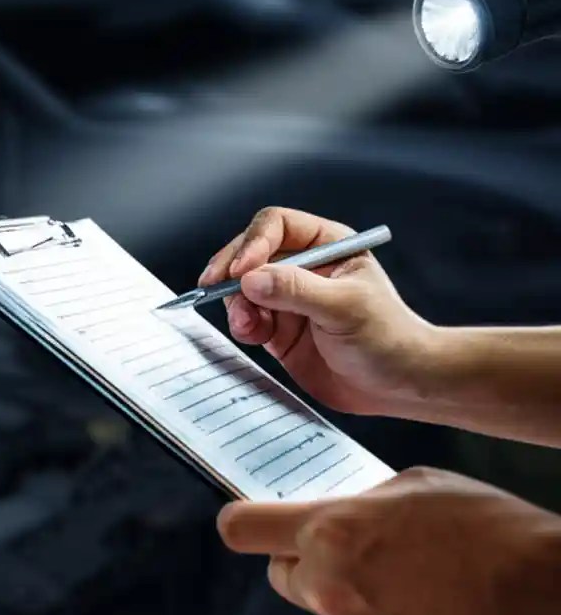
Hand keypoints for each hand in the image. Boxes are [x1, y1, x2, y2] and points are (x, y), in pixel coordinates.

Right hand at [200, 207, 433, 417]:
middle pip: (250, 254)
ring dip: (236, 304)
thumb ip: (296, 290)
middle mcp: (304, 267)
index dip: (253, 243)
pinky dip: (242, 325)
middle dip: (233, 272)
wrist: (397, 387)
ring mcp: (288, 299)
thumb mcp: (345, 307)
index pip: (277, 226)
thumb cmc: (389, 339)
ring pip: (242, 288)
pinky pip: (246, 318)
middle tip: (216, 288)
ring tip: (249, 325)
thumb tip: (251, 279)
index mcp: (327, 246)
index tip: (241, 270)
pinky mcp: (278, 329)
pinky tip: (254, 335)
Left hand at [217, 467, 560, 614]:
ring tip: (416, 586)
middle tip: (357, 554)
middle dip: (309, 564)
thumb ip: (361, 502)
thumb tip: (339, 509)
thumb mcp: (418, 487)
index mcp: (330, 531)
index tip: (254, 523)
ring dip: (355, 598)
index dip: (247, 523)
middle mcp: (330, 588)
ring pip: (329, 611)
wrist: (547, 603)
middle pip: (283, 577)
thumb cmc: (493, 536)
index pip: (241, 528)